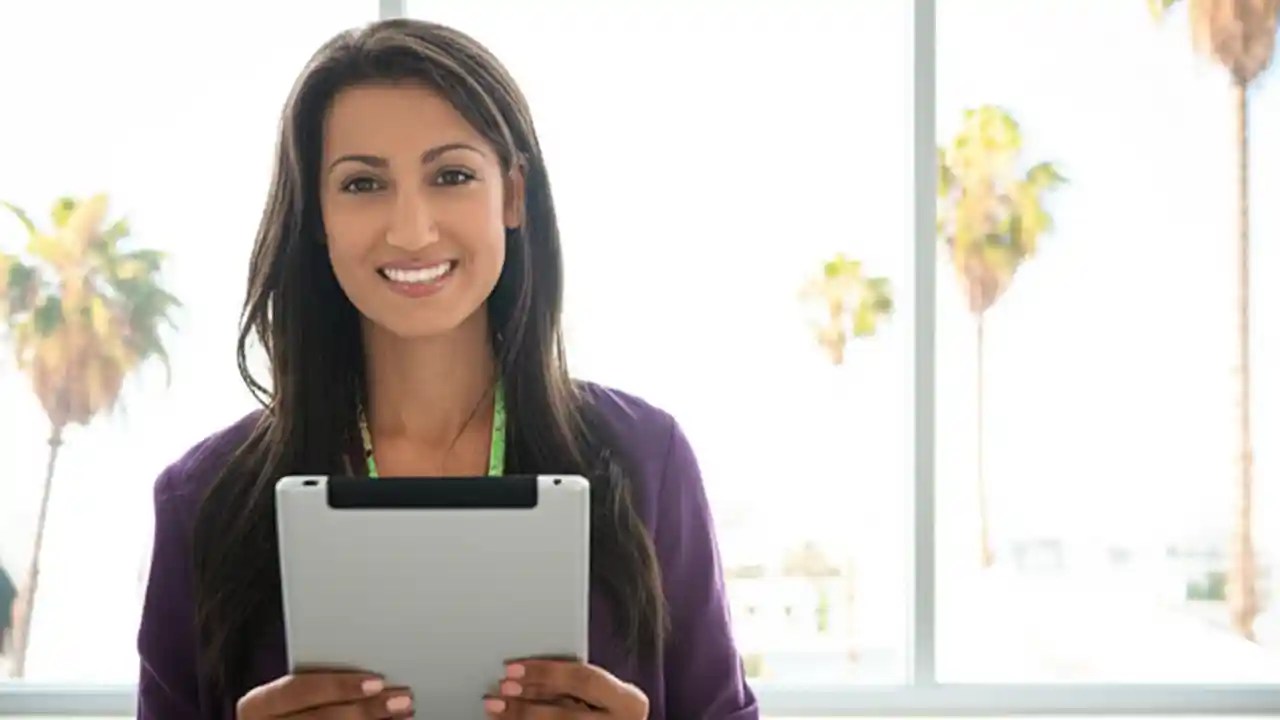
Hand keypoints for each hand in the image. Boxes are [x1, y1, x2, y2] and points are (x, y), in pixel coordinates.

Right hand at [236, 671, 413, 718]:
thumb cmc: (287, 707)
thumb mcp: (290, 693)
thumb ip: (316, 680)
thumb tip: (370, 669)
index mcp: (259, 704)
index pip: (299, 689)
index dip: (338, 685)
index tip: (376, 681)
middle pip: (321, 718)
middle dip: (365, 708)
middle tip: (402, 698)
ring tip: (404, 712)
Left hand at [483, 659, 648, 718]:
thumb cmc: (613, 710)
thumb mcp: (607, 693)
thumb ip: (579, 683)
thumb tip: (526, 670)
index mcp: (629, 702)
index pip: (584, 679)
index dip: (546, 671)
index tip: (513, 667)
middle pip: (566, 713)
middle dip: (528, 701)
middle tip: (501, 689)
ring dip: (519, 718)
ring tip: (495, 708)